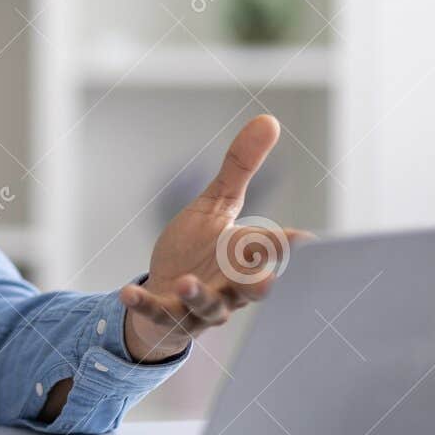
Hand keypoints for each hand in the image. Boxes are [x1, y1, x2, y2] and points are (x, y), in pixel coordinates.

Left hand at [120, 114, 313, 361]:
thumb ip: (241, 168)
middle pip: (252, 291)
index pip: (275, 251)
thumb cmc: (201, 250)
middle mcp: (232, 287)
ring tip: (186, 283)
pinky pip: (158, 314)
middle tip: (267, 278)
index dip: (289, 247)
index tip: (308, 240)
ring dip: (198, 296)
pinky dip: (143, 305)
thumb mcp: (218, 205)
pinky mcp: (169, 316)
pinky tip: (126, 292)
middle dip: (260, 286)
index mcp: (249, 258)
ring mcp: (201, 306)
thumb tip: (269, 119)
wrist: (166, 292)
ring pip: (208, 308)